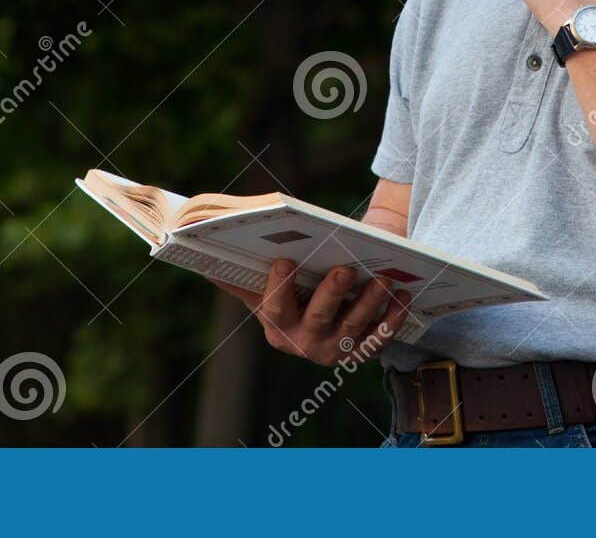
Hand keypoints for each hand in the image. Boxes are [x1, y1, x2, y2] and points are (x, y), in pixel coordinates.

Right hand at [208, 259, 412, 365]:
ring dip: (370, 304)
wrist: (331, 298)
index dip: (279, 287)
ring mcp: (337, 351)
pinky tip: (404, 293)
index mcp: (276, 326)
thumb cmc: (296, 282)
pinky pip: (382, 336)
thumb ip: (236, 268)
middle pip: (318, 321)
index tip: (285, 259)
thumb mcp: (265, 278)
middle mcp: (304, 344)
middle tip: (344, 270)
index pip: (274, 309)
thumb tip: (192, 244)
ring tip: (383, 278)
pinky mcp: (365, 349)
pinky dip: (394, 317)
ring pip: (354, 329)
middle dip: (331, 295)